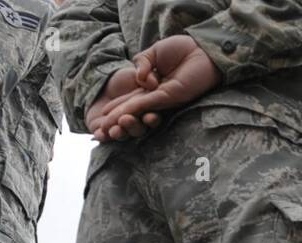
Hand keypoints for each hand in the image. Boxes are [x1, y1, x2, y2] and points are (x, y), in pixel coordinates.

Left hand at [86, 66, 161, 141]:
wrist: (101, 83)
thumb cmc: (122, 79)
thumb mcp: (135, 75)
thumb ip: (147, 77)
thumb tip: (153, 82)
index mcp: (148, 112)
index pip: (152, 118)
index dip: (152, 119)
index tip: (150, 118)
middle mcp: (136, 124)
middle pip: (138, 129)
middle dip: (133, 126)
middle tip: (126, 119)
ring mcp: (120, 129)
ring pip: (122, 135)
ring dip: (119, 133)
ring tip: (115, 130)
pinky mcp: (104, 132)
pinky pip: (104, 137)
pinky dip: (102, 136)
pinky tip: (99, 135)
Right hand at [93, 36, 219, 141]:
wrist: (201, 49)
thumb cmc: (181, 51)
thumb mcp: (153, 53)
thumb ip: (142, 63)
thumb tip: (139, 79)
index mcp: (150, 87)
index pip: (128, 100)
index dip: (114, 109)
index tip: (100, 118)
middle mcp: (155, 96)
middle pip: (131, 110)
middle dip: (115, 121)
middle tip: (100, 133)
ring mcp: (162, 98)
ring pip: (138, 111)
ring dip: (122, 120)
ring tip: (109, 129)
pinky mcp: (170, 97)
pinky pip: (148, 104)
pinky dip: (135, 109)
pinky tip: (123, 115)